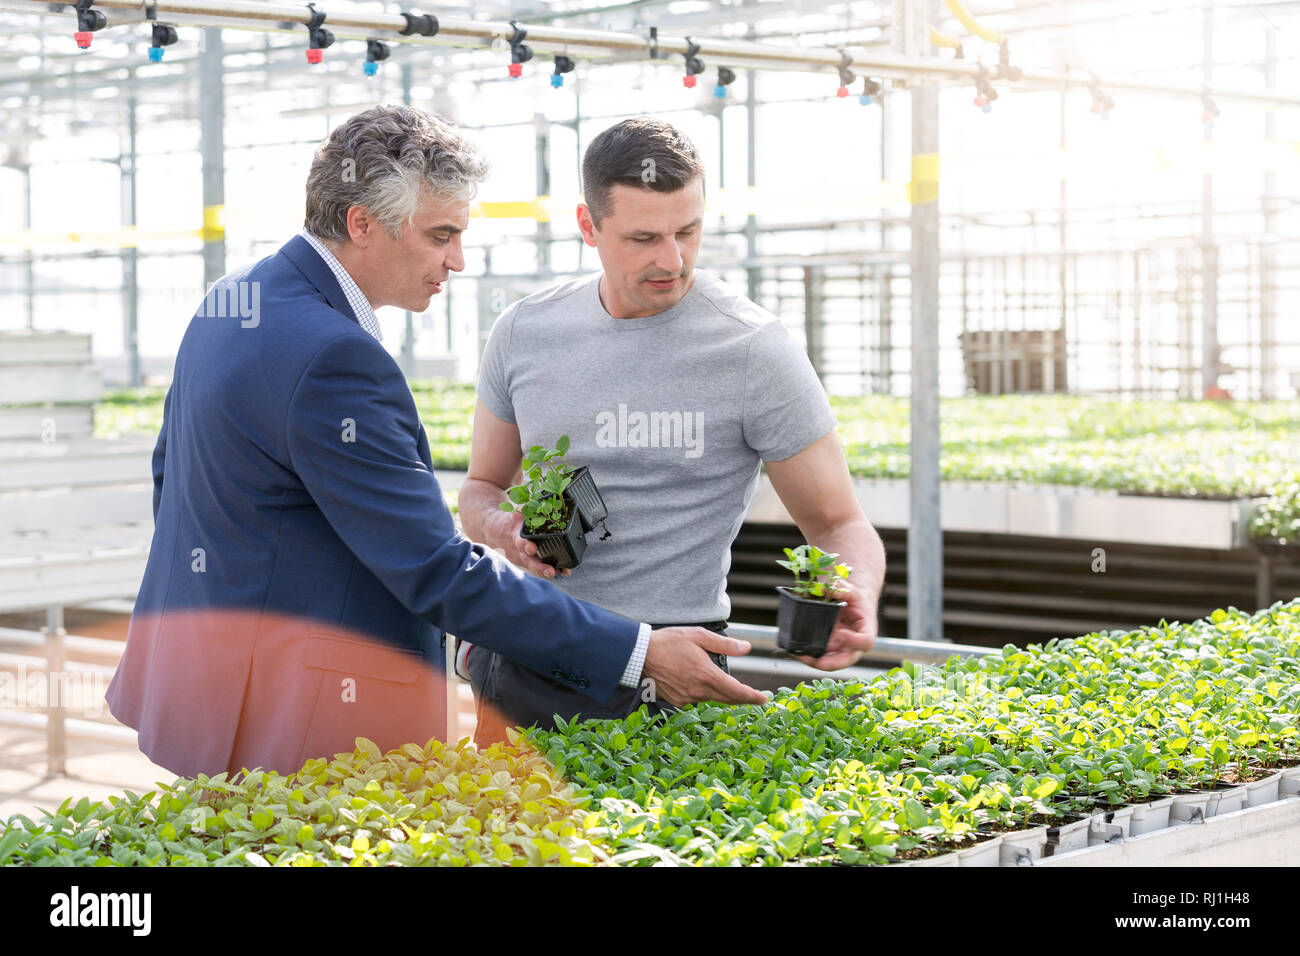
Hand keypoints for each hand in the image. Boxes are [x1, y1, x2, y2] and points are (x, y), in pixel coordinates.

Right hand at [484, 508, 571, 579]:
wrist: (491, 528)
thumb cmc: (507, 519)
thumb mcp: (514, 512)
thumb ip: (524, 509)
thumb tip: (537, 502)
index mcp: (513, 535)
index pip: (519, 541)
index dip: (525, 545)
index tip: (531, 547)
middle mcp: (517, 549)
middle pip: (528, 560)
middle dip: (539, 566)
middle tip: (550, 571)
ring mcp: (521, 557)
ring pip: (534, 566)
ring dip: (547, 570)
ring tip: (560, 573)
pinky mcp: (527, 560)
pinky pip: (539, 565)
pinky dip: (550, 568)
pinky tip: (564, 572)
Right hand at [642, 627, 768, 707]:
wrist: (640, 655)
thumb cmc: (669, 642)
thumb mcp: (699, 636)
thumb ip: (725, 644)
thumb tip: (746, 647)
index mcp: (707, 674)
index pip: (736, 691)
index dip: (752, 696)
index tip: (764, 698)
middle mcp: (698, 690)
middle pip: (727, 698)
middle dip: (741, 697)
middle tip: (752, 695)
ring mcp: (686, 698)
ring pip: (710, 698)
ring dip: (718, 692)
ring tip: (717, 680)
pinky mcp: (676, 701)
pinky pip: (694, 699)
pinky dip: (700, 692)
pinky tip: (694, 680)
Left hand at [795, 580, 876, 670]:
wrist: (854, 606)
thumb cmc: (856, 600)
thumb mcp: (852, 591)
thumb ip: (842, 589)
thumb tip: (823, 589)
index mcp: (866, 632)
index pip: (865, 642)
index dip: (853, 641)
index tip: (840, 633)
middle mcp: (855, 646)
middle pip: (845, 660)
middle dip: (828, 663)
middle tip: (812, 658)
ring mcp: (842, 650)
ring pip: (830, 662)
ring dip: (814, 662)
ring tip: (798, 654)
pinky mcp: (831, 650)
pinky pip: (821, 657)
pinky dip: (809, 656)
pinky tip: (796, 651)